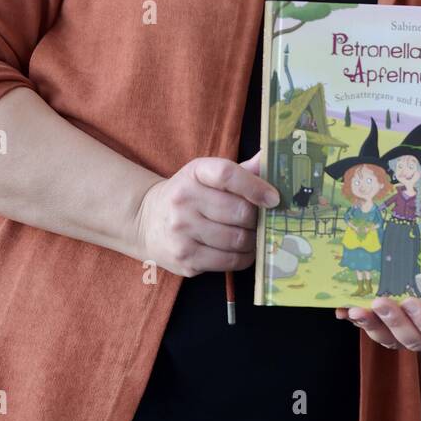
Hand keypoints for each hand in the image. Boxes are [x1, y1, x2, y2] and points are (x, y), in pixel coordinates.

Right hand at [134, 150, 279, 275]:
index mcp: (194, 173)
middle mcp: (184, 200)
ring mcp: (182, 232)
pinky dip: (244, 257)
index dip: (255, 186)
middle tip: (261, 220)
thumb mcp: (206, 175)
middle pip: (239, 212)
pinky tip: (243, 250)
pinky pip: (229, 261)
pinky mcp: (186, 259)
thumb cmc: (187, 195)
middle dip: (257, 219)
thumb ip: (240, 170)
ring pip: (237, 239)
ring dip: (253, 240)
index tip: (274, 198)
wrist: (146, 220)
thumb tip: (270, 158)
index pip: (227, 174)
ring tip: (253, 236)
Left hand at [334, 232, 420, 350]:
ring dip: (371, 326)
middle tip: (380, 302)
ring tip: (355, 310)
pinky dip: (359, 319)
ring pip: (389, 338)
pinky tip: (343, 309)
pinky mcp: (392, 319)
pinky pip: (375, 326)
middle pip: (412, 340)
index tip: (412, 302)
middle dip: (393, 323)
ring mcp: (410, 327)